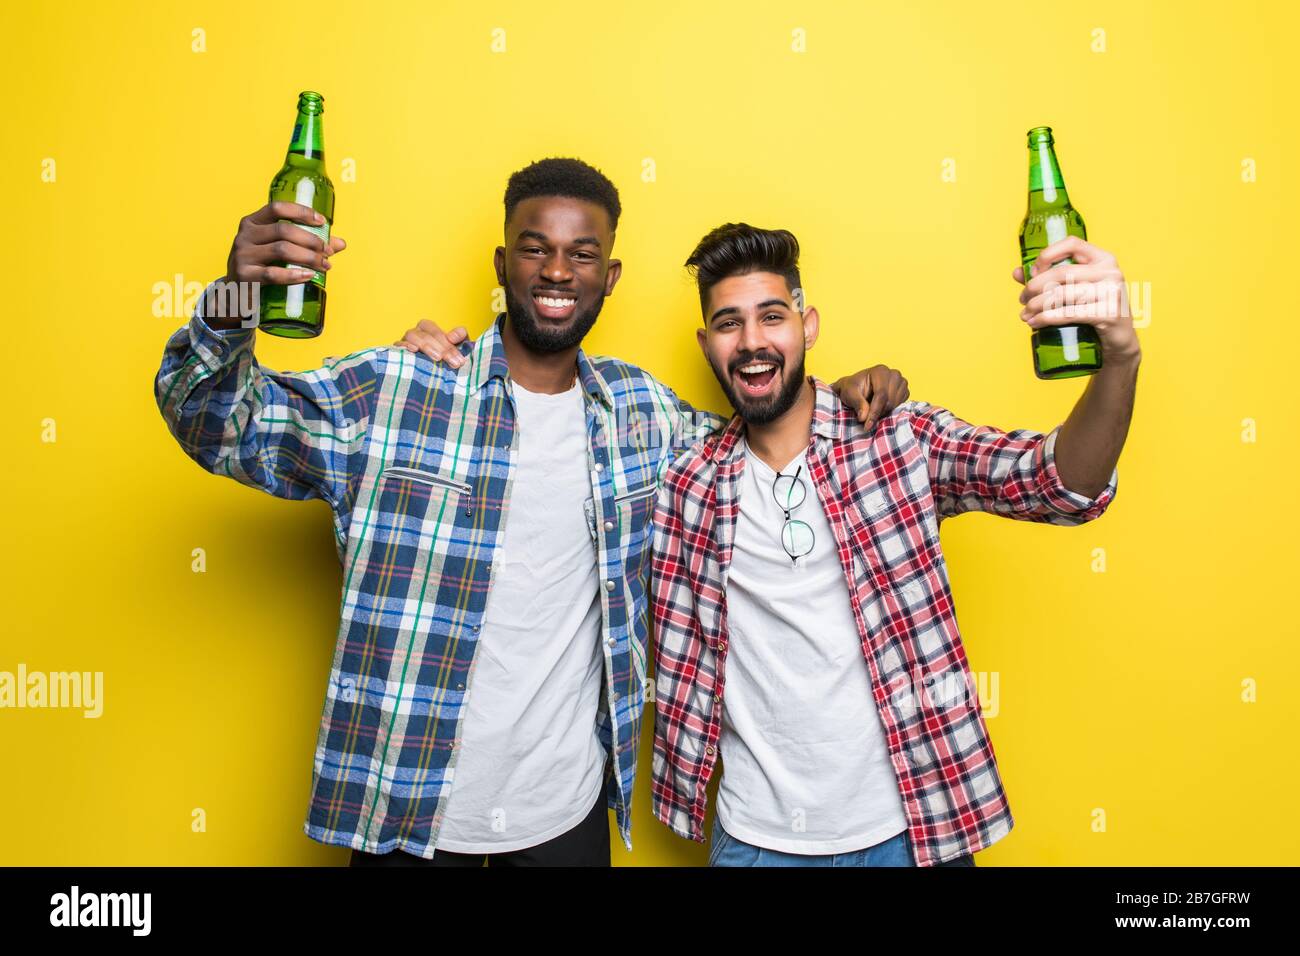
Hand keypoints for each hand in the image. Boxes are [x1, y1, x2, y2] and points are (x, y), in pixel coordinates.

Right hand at [225, 201, 344, 286]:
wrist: (236, 293)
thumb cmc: (261, 267)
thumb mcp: (277, 251)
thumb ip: (307, 244)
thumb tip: (340, 243)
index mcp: (252, 222)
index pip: (277, 208)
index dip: (301, 212)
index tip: (322, 222)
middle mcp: (244, 235)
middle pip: (283, 230)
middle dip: (311, 240)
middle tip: (328, 252)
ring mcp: (242, 255)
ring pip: (281, 250)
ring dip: (308, 257)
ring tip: (324, 265)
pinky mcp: (245, 276)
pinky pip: (273, 274)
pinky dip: (294, 274)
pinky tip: (309, 276)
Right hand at [396, 318, 468, 367]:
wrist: (432, 376)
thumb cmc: (445, 357)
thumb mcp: (457, 346)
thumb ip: (459, 337)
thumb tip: (453, 336)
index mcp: (428, 328)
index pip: (437, 332)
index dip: (449, 345)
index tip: (460, 360)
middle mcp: (415, 332)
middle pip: (426, 335)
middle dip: (442, 349)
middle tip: (453, 363)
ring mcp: (404, 340)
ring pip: (412, 336)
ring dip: (426, 346)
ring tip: (438, 358)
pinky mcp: (396, 351)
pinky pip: (397, 345)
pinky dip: (405, 346)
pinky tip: (414, 350)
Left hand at [831, 365, 909, 429]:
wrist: (856, 388)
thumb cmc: (851, 388)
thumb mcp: (849, 393)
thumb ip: (857, 403)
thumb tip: (864, 417)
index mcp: (880, 371)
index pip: (881, 394)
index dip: (874, 411)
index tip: (867, 425)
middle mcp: (893, 374)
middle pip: (890, 400)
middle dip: (878, 413)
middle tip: (867, 419)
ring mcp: (901, 382)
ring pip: (896, 404)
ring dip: (884, 412)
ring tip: (871, 410)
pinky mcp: (904, 391)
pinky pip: (901, 405)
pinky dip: (891, 410)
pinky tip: (880, 407)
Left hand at [1014, 236, 1140, 363]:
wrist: (1118, 340)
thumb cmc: (1093, 310)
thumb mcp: (1075, 290)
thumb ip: (1047, 278)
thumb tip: (1017, 273)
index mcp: (1103, 259)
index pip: (1072, 243)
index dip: (1047, 255)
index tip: (1032, 272)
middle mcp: (1110, 272)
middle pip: (1062, 272)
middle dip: (1034, 286)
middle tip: (1022, 299)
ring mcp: (1112, 292)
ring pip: (1062, 294)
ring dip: (1036, 305)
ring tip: (1025, 314)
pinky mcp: (1109, 313)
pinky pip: (1069, 313)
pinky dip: (1046, 318)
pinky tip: (1035, 322)